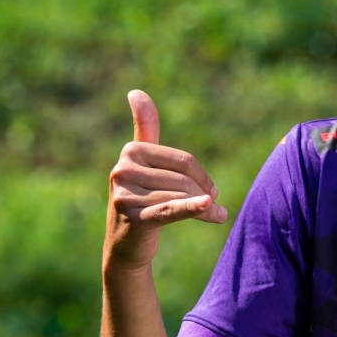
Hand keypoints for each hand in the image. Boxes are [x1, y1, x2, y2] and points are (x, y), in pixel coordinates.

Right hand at [105, 90, 226, 268]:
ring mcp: (124, 194)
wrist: (125, 244)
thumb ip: (145, 128)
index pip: (184, 161)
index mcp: (131, 151)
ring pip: (182, 197)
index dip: (203, 177)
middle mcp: (122, 169)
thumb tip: (136, 91)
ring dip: (204, 210)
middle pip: (184, 179)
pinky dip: (191, 208)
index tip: (210, 191)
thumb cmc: (142, 198)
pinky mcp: (132, 218)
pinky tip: (208, 207)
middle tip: (214, 210)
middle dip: (204, 195)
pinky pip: (171, 210)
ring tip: (213, 217)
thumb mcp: (143, 162)